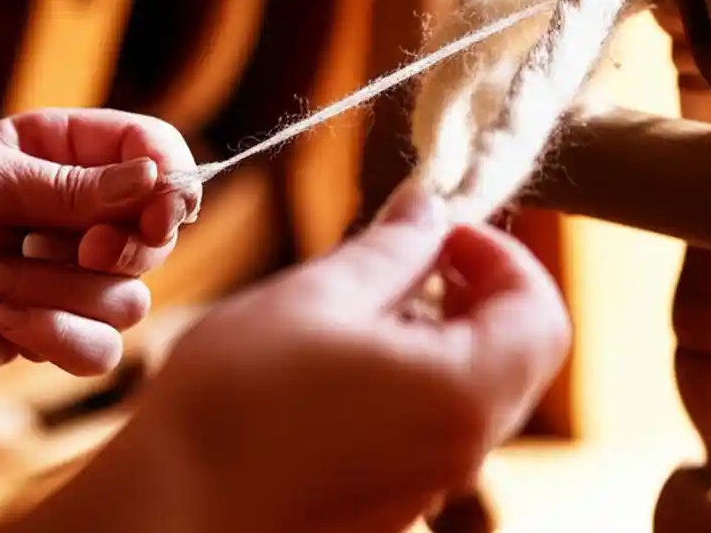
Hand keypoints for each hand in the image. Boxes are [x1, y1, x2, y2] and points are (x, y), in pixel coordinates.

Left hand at [0, 108, 200, 391]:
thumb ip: (73, 186)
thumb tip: (156, 177)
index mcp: (60, 152)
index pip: (151, 151)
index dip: (171, 180)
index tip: (159, 212)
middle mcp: (73, 212)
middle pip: (156, 232)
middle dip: (125, 249)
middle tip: (81, 252)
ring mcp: (63, 276)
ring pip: (130, 297)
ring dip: (63, 295)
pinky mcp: (48, 333)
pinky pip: (100, 349)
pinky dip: (58, 339)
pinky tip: (1, 325)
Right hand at [4, 183, 569, 532]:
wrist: (170, 512)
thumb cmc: (236, 402)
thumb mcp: (318, 295)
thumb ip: (394, 248)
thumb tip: (429, 208)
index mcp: (464, 392)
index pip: (541, 313)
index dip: (501, 256)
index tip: (442, 233)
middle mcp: (465, 447)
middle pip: (518, 352)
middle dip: (476, 289)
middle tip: (409, 256)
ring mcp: (432, 482)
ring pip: (476, 387)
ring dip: (443, 331)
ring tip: (362, 304)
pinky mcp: (394, 501)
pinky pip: (436, 425)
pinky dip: (417, 377)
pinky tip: (344, 359)